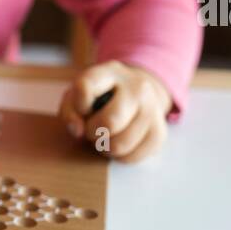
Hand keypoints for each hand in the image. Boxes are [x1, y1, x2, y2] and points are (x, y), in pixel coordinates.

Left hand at [58, 61, 172, 162]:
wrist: (137, 93)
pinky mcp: (160, 132)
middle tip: (92, 129)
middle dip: (93, 133)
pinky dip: (120, 157)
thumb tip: (77, 131)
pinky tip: (119, 144)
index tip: (82, 109)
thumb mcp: (78, 95)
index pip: (87, 87)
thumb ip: (70, 111)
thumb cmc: (98, 97)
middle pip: (109, 122)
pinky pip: (132, 157)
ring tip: (105, 137)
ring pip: (121, 145)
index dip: (78, 105)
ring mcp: (152, 109)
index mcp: (110, 73)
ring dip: (105, 148)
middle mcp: (137, 87)